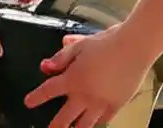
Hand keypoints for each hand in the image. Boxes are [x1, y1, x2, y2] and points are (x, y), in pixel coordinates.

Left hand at [25, 28, 150, 127]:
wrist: (134, 48)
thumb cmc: (107, 43)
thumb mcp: (79, 45)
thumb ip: (61, 57)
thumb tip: (46, 66)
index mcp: (72, 79)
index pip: (48, 91)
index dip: (36, 98)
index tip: (28, 103)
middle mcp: (84, 96)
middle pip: (64, 118)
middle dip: (55, 126)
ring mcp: (100, 104)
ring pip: (84, 125)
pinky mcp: (116, 106)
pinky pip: (103, 120)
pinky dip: (97, 122)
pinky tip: (95, 122)